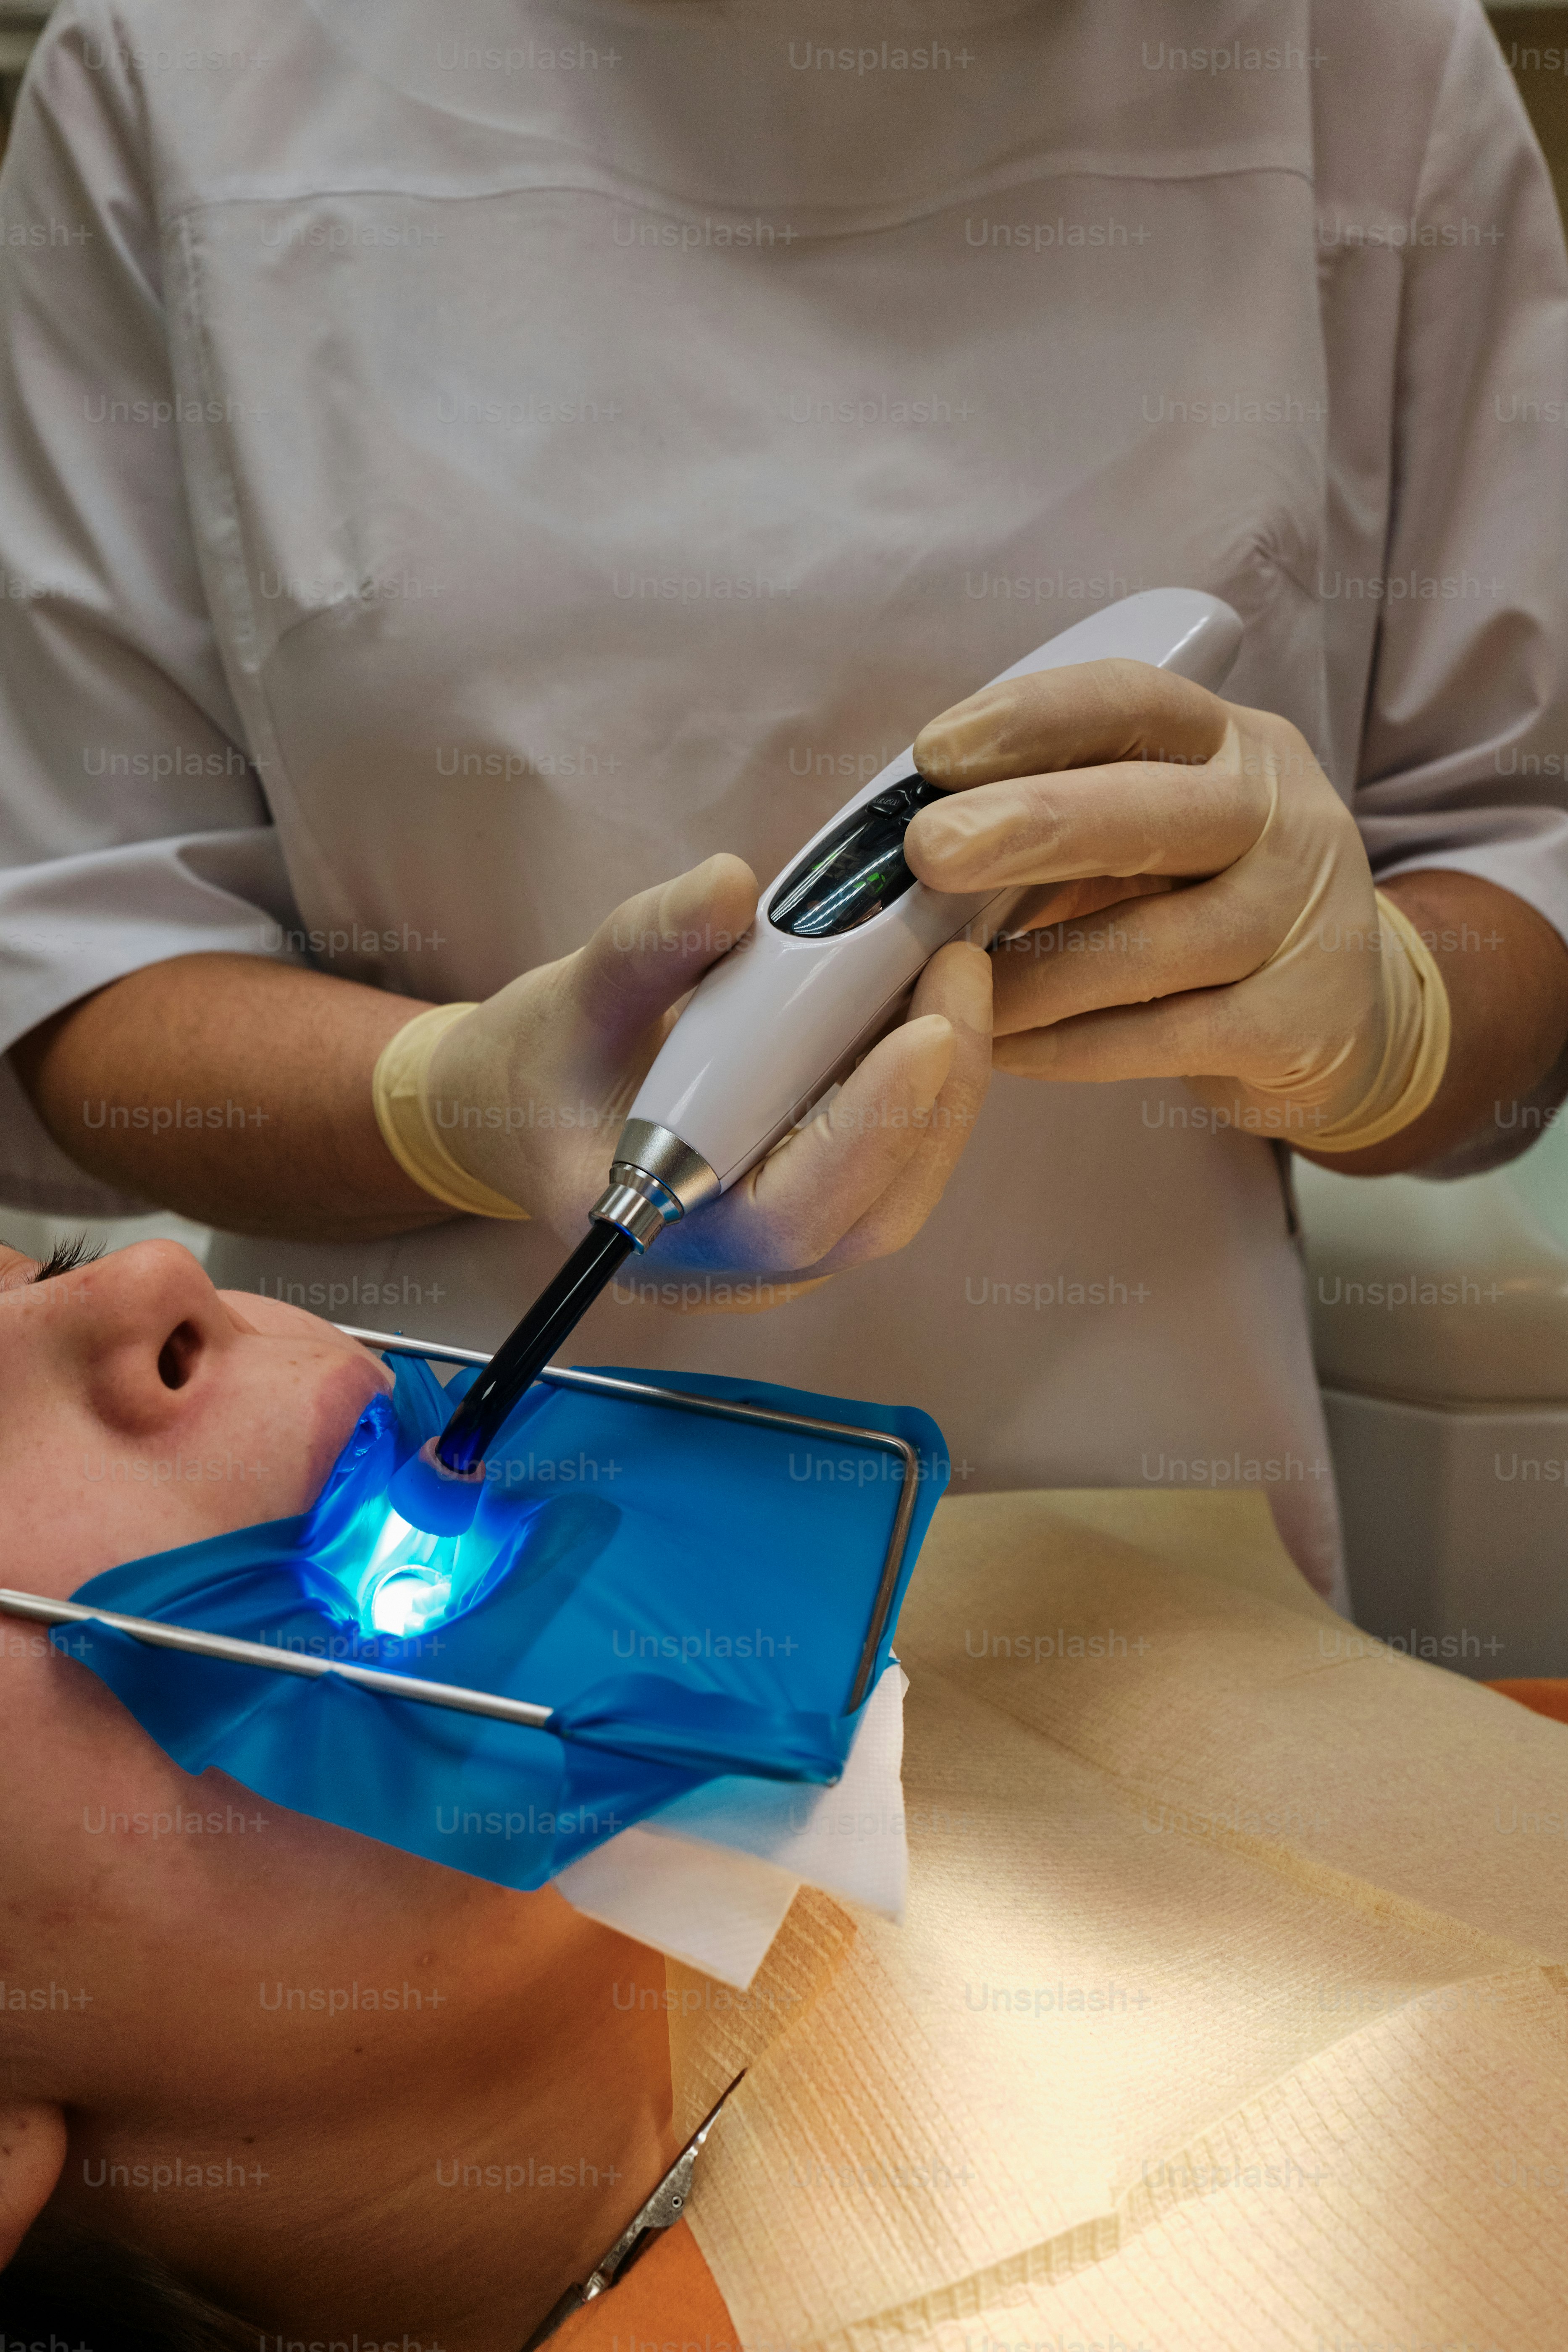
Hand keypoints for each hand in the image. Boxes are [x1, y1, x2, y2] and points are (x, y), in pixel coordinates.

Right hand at [425, 855, 991, 1283]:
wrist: (531, 1114)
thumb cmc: (545, 1070)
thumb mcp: (574, 999)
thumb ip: (647, 947)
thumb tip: (730, 884)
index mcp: (670, 1243)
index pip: (793, 1217)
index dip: (870, 1130)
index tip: (928, 1029)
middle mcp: (745, 1268)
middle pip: (875, 1209)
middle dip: (936, 1092)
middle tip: (959, 965)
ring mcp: (791, 1247)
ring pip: (901, 1184)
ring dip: (945, 1082)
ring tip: (956, 966)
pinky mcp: (822, 1203)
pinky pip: (895, 1158)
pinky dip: (925, 1082)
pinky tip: (933, 996)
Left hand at [906, 659, 1387, 1142]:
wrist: (1347, 1015)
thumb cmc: (1208, 903)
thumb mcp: (1154, 836)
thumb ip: (1061, 823)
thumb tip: (910, 845)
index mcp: (1232, 746)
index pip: (1137, 703)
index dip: (1034, 718)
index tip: (935, 753)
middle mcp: (1281, 817)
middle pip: (1149, 812)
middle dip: (1030, 825)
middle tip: (928, 851)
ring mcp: (1300, 921)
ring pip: (1148, 944)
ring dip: (1029, 971)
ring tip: (942, 990)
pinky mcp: (1297, 1023)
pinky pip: (1161, 1038)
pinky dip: (1068, 1049)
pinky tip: (1003, 1052)